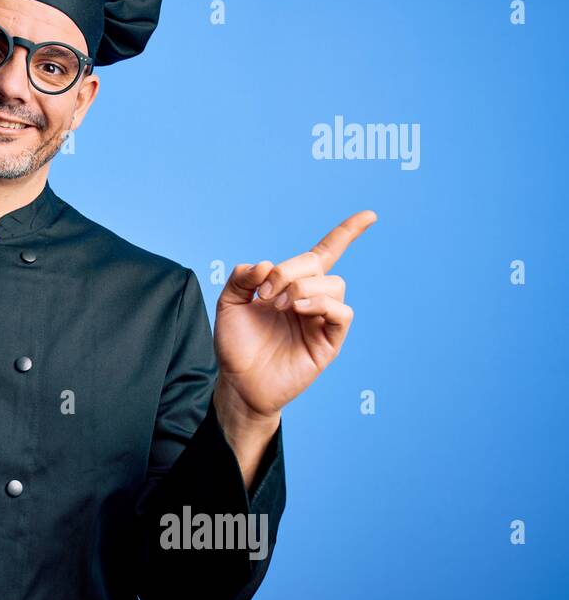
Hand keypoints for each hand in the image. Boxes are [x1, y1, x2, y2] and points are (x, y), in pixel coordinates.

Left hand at [214, 210, 377, 417]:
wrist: (238, 383)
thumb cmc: (237, 345)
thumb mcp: (229, 304)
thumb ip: (241, 278)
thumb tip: (266, 265)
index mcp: (291, 285)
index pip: (324, 253)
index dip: (347, 233)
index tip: (370, 215)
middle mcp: (311, 299)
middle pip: (318, 264)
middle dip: (290, 270)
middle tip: (265, 294)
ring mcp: (321, 320)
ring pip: (334, 285)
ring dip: (304, 287)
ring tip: (279, 306)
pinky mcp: (329, 342)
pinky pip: (342, 313)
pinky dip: (322, 304)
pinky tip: (298, 310)